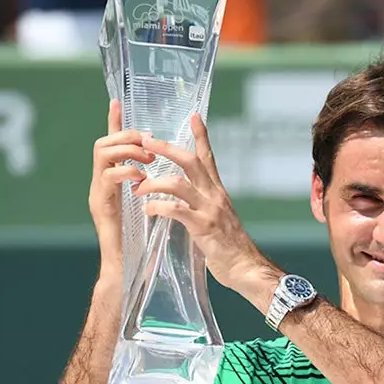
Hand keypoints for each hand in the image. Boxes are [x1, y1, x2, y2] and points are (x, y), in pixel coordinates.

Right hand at [89, 100, 154, 273]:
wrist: (131, 269)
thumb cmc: (144, 241)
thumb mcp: (152, 204)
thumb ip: (154, 185)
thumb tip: (171, 168)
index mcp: (116, 181)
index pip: (112, 145)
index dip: (114, 123)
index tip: (118, 101)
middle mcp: (103, 184)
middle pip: (103, 143)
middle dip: (126, 135)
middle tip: (149, 142)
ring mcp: (99, 194)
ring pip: (102, 154)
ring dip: (126, 150)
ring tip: (147, 158)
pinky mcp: (101, 207)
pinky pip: (107, 178)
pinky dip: (125, 171)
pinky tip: (140, 177)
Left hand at [133, 113, 273, 295]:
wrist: (246, 267)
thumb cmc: (229, 246)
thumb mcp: (218, 218)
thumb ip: (204, 205)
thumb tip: (188, 200)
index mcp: (218, 191)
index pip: (209, 157)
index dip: (201, 136)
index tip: (193, 116)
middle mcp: (215, 195)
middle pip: (189, 161)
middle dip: (166, 149)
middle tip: (145, 141)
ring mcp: (209, 210)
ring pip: (178, 183)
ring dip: (153, 182)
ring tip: (138, 188)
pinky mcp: (202, 227)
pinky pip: (176, 211)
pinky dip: (157, 207)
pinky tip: (147, 211)